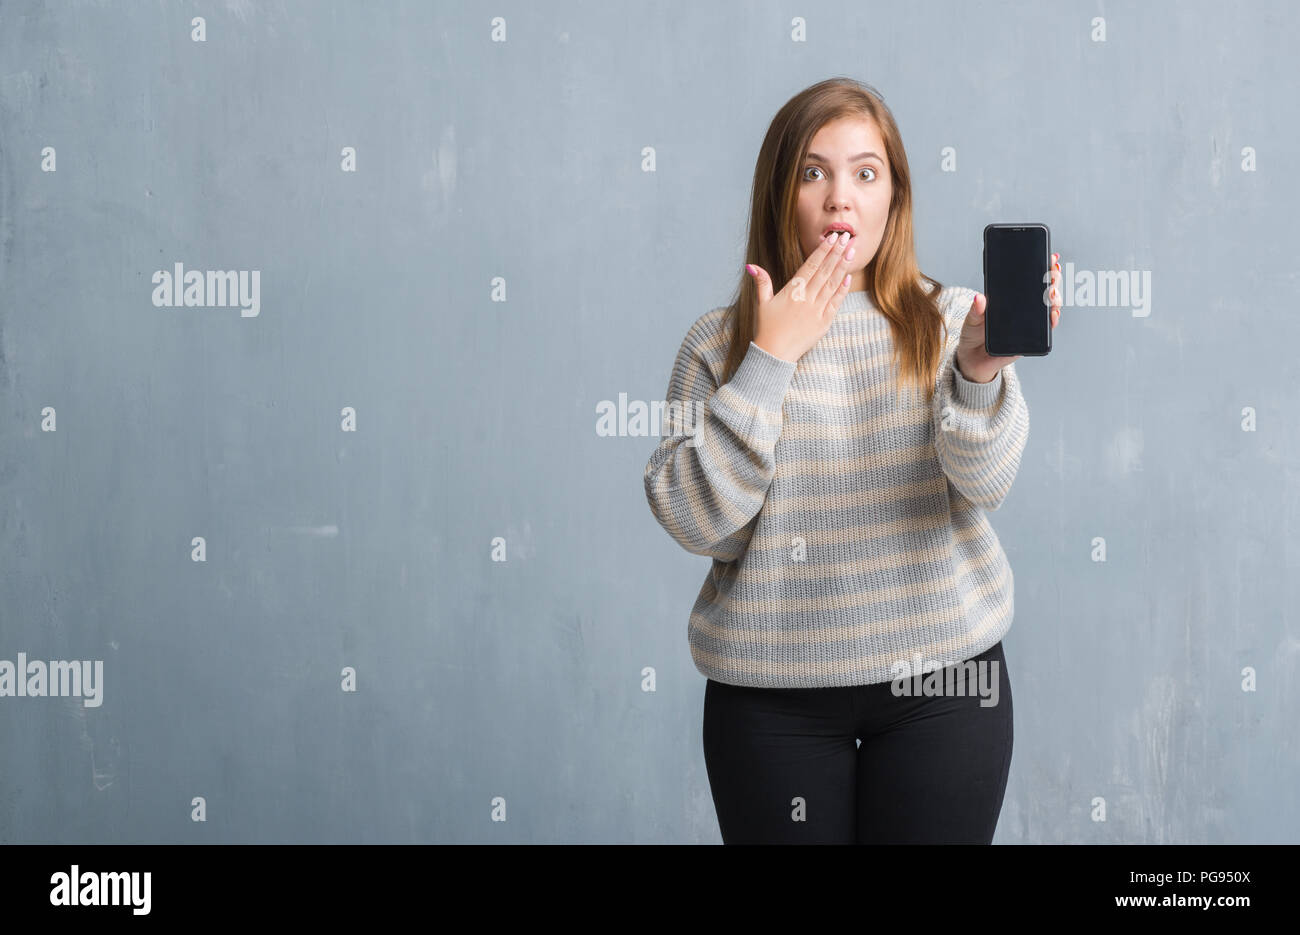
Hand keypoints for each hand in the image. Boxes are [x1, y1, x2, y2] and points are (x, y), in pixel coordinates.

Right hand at [747, 230, 855, 362]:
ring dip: (842, 267)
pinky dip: (842, 289)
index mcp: (792, 290)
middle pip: (824, 271)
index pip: (810, 265)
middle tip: (847, 237)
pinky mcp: (824, 322)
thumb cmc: (767, 328)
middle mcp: (806, 298)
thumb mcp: (762, 303)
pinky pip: (835, 302)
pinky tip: (848, 277)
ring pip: (832, 284)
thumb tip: (752, 266)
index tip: (831, 238)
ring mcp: (816, 310)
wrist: (774, 354)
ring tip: (851, 252)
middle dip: (836, 253)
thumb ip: (762, 282)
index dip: (822, 250)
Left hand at [955, 252, 1062, 382]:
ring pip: (1050, 308)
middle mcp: (1024, 310)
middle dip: (1053, 280)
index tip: (1051, 257)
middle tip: (1053, 273)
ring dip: (1055, 299)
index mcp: (1011, 300)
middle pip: (1045, 292)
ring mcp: (1029, 324)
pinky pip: (1046, 330)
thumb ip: (976, 310)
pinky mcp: (1031, 340)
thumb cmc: (973, 335)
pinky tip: (1053, 314)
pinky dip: (1052, 321)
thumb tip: (979, 298)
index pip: (1030, 281)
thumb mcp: (972, 320)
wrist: (972, 360)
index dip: (1043, 269)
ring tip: (1052, 292)